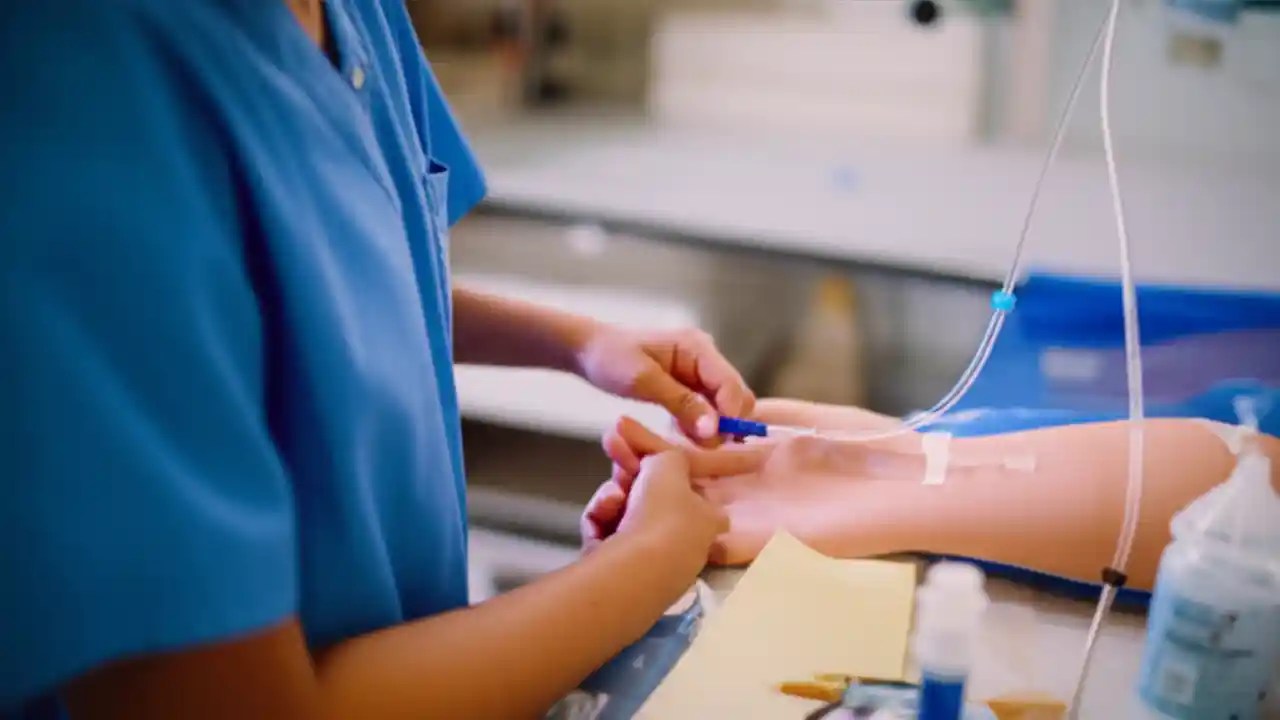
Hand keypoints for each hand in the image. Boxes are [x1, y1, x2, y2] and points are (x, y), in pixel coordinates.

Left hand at [575, 325, 754, 444]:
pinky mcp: (688, 386)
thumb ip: (681, 403)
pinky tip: (684, 437)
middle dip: (725, 422)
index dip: (730, 414)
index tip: (718, 441)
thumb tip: (713, 429)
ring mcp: (698, 372)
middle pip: (734, 395)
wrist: (587, 350)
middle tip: (704, 448)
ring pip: (722, 405)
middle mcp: (704, 357)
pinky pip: (706, 409)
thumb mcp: (644, 381)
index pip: (729, 383)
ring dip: (712, 426)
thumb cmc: (611, 358)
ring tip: (693, 446)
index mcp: (697, 348)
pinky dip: (699, 425)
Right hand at [581, 451, 727, 565]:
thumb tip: (660, 455)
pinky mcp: (620, 577)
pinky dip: (601, 524)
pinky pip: (607, 538)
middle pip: (651, 498)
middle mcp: (684, 545)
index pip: (693, 488)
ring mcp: (653, 565)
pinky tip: (599, 520)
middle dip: (628, 473)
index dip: (667, 466)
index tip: (640, 446)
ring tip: (610, 498)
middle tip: (612, 447)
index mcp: (707, 520)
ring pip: (624, 515)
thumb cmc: (663, 514)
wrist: (634, 571)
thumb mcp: (670, 463)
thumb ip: (665, 452)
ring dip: (612, 499)